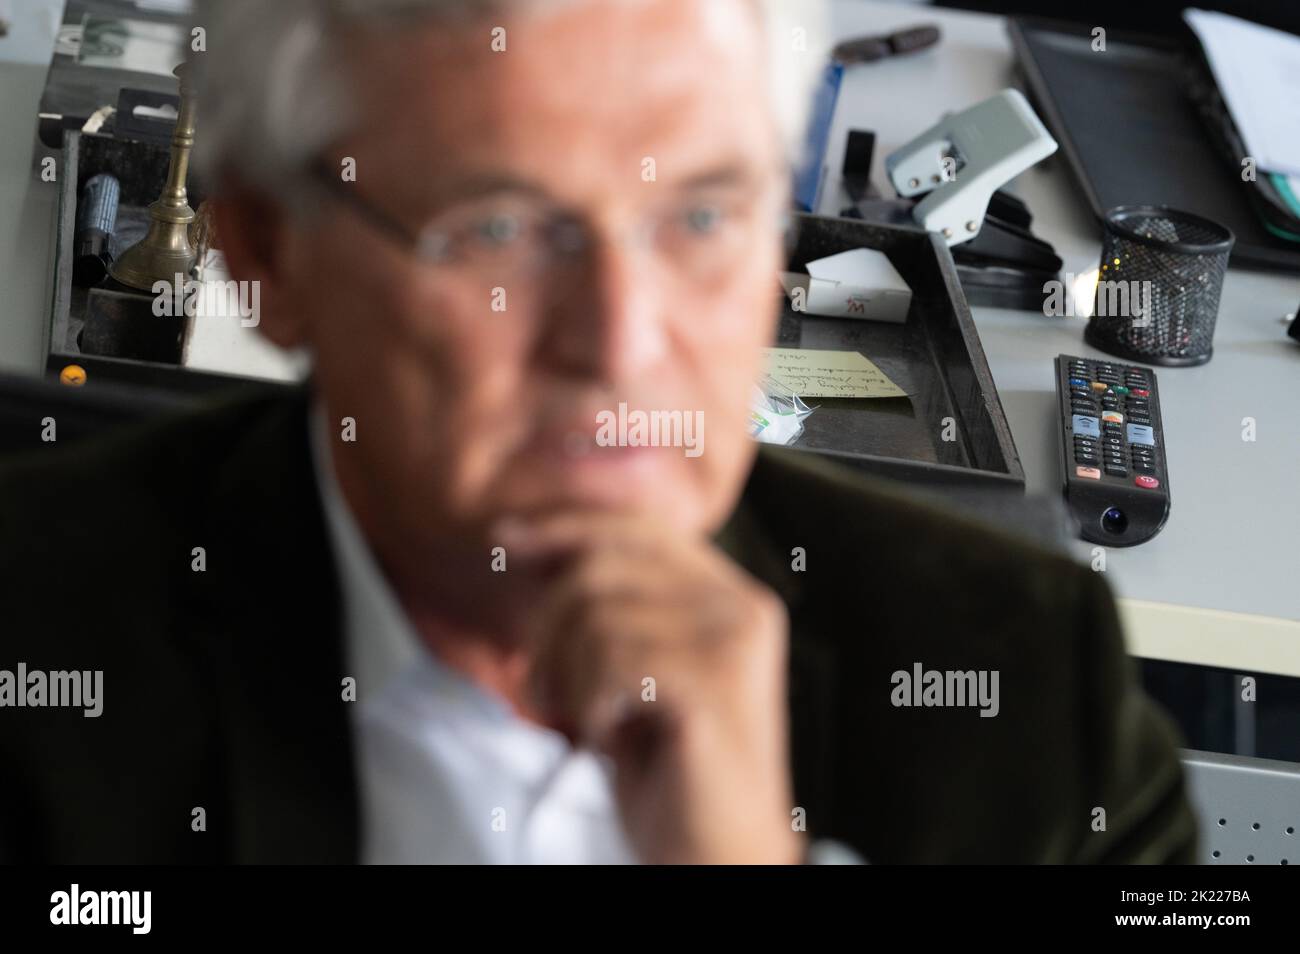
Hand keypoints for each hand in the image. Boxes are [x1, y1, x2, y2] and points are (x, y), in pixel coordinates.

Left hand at [501, 512, 799, 864]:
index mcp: (731, 595)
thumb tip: (540, 542)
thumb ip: (614, 603)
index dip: (565, 527)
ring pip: (596, 616)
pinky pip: (610, 661)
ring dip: (567, 675)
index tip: (504, 540)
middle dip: (548, 623)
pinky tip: (612, 736)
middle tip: (540, 684)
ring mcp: (733, 643)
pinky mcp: (714, 685)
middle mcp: (742, 607)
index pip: (638, 528)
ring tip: (588, 720)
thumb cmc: (672, 770)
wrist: (717, 854)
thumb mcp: (636, 669)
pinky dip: (590, 703)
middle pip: (603, 565)